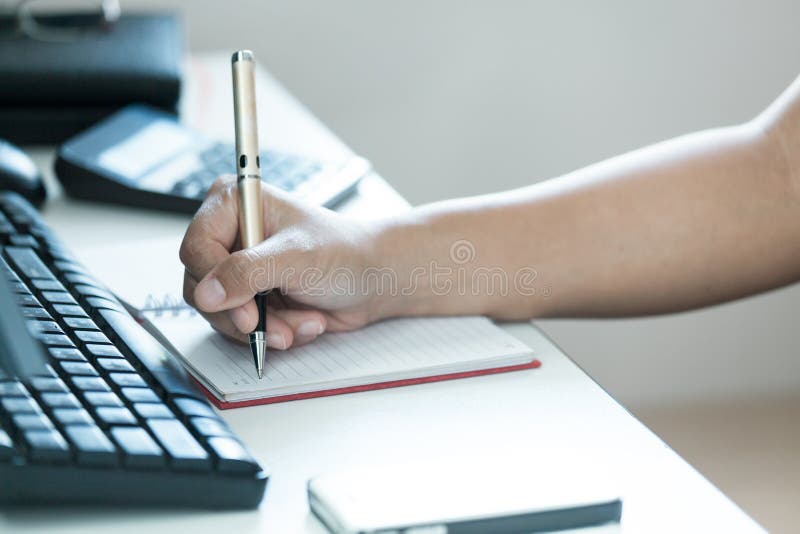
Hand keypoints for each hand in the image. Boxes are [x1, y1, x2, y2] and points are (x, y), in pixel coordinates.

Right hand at [179, 176, 382, 348]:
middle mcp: (230, 234)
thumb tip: (206, 293)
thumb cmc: (346, 253)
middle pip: (202, 287)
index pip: (196, 249)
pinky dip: (272, 332)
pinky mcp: (249, 296)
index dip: (217, 285)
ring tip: (303, 321)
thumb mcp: (298, 259)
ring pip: (221, 313)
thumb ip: (248, 272)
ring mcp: (237, 267)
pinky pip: (240, 326)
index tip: (247, 312)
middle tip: (280, 327)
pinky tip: (303, 322)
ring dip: (265, 327)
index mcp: (233, 204)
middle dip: (247, 315)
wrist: (374, 279)